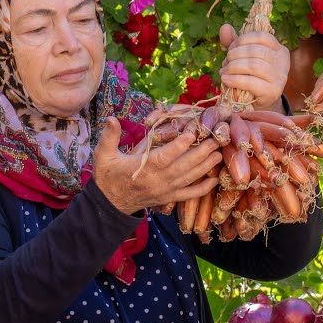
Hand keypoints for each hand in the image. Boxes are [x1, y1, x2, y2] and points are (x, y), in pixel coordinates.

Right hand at [91, 117, 221, 214]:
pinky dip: (203, 189)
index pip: (164, 157)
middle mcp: (158, 180)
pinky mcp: (169, 198)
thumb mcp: (103, 155)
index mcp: (143, 169)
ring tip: (219, 154)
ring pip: (189, 178)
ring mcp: (165, 191)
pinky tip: (214, 180)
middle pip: (183, 166)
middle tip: (215, 140)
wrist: (110, 204)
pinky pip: (189, 194)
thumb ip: (109, 137)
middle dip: (200, 153)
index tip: (192, 134)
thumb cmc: (108, 176)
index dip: (179, 146)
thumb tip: (111, 118)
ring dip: (205, 167)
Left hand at [219, 24, 289, 111]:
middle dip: (235, 55)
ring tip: (224, 71)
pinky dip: (235, 80)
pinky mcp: (272, 91)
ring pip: (253, 65)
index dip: (242, 40)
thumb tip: (225, 27)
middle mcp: (282, 61)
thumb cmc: (252, 76)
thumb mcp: (244, 57)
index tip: (230, 48)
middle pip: (255, 51)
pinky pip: (251, 82)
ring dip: (233, 67)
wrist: (259, 103)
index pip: (261, 36)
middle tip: (225, 62)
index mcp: (279, 49)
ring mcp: (279, 77)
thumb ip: (235, 42)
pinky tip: (225, 79)